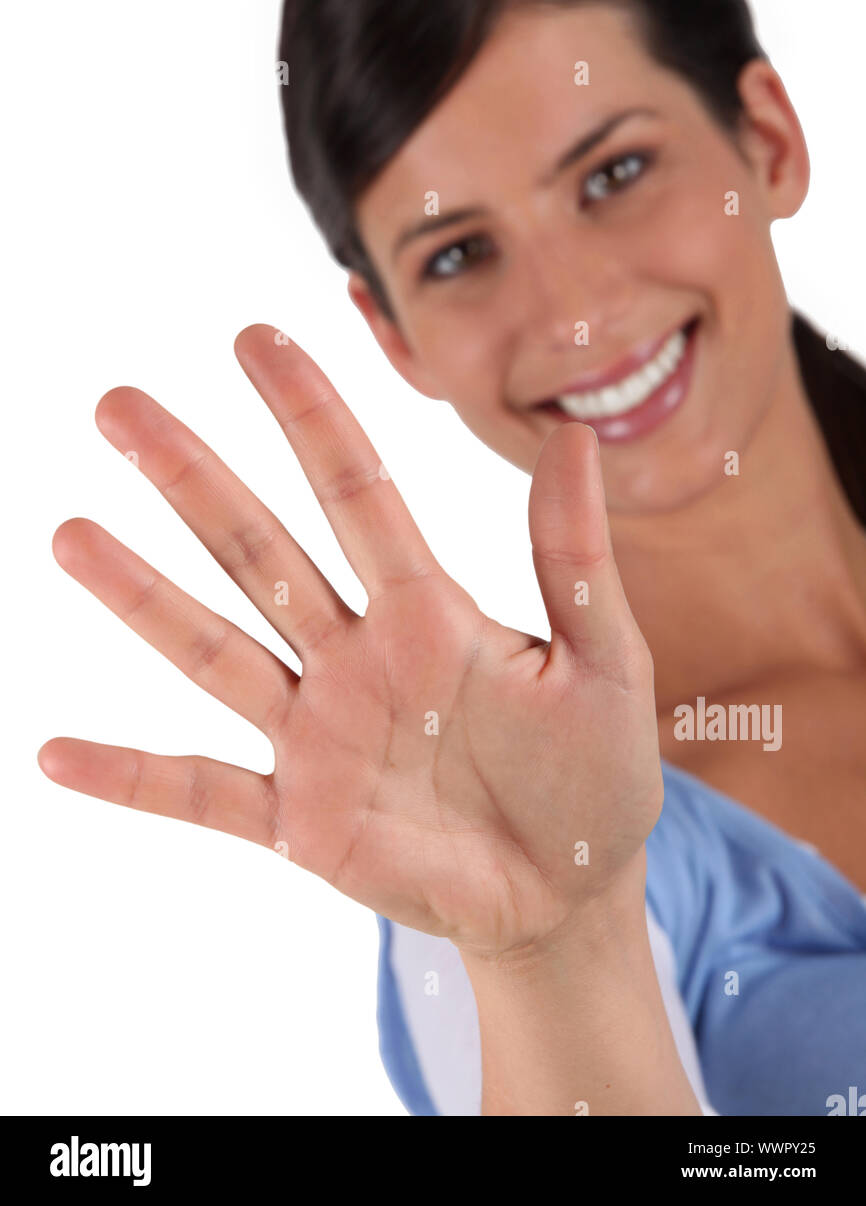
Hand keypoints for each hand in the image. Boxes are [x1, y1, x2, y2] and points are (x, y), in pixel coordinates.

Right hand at [41, 325, 661, 960]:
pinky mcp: (299, 820)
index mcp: (427, 611)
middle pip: (260, 551)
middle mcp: (354, 658)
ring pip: (217, 651)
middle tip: (119, 406)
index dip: (309, 416)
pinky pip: (201, 794)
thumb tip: (574, 432)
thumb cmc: (593, 771)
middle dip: (192, 479)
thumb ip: (572, 558)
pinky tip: (55, 752)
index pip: (355, 491)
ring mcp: (318, 736)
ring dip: (143, 597)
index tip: (255, 339)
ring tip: (71, 535)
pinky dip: (131, 777)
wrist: (569, 890)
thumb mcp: (602, 660)